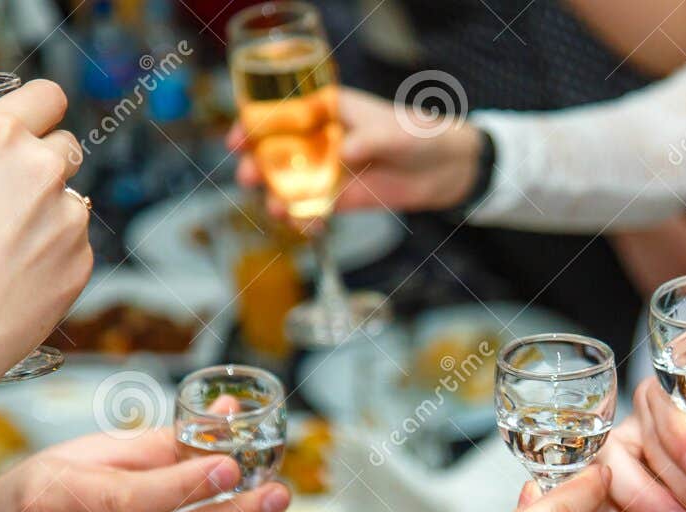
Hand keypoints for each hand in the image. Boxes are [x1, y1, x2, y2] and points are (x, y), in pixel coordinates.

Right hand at [0, 81, 92, 386]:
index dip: (38, 109)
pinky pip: (76, 243)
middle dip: (41, 161)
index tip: (29, 123)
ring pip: (73, 199)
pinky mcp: (83, 263)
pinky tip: (16, 273)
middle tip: (5, 193)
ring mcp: (70, 221)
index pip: (47, 97)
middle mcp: (43, 172)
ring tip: (2, 243)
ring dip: (49, 210)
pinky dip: (55, 250)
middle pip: (64, 147)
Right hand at [231, 88, 481, 221]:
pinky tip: (306, 227)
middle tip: (250, 178)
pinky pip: (314, 208)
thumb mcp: (392, 132)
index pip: (282, 112)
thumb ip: (366, 140)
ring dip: (277, 196)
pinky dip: (305, 219)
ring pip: (291, 182)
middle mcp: (321, 138)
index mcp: (327, 109)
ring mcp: (329, 169)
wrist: (446, 168)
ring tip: (277, 210)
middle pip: (278, 150)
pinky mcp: (341, 197)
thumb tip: (343, 153)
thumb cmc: (419, 135)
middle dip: (259, 164)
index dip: (255, 124)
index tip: (239, 139)